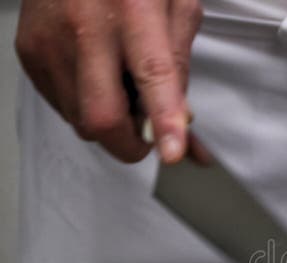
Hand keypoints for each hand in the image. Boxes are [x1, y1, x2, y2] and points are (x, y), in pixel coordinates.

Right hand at [15, 0, 202, 162]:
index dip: (164, 118)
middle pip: (102, 116)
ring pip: (80, 120)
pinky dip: (84, 106)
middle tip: (146, 134)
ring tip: (120, 87)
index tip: (173, 151)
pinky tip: (96, 76)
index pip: (153, 74)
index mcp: (135, 11)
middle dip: (129, 144)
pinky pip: (60, 105)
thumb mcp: (177, 6)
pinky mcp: (29, 51)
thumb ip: (180, 63)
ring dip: (109, 122)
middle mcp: (86, 27)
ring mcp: (50, 41)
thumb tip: (184, 120)